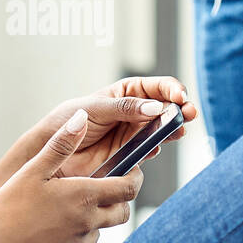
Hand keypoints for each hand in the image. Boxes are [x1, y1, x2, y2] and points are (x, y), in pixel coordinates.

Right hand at [0, 112, 145, 242]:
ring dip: (92, 219)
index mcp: (84, 196)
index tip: (130, 171)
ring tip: (65, 209)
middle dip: (119, 200)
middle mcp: (88, 223)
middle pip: (121, 212)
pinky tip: (48, 231)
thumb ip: (60, 144)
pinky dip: (72, 238)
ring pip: (98, 230)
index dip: (135, 178)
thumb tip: (81, 117)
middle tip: (102, 189)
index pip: (129, 188)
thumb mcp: (33, 170)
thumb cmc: (9, 209)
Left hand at [30, 75, 198, 178]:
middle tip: (189, 113)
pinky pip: (149, 150)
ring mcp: (134, 134)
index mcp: (126, 93)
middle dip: (180, 109)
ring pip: (161, 130)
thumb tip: (156, 107)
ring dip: (173, 129)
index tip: (180, 96)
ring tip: (178, 130)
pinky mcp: (130, 155)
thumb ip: (125, 108)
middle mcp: (134, 112)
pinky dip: (155, 148)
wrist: (52, 151)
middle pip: (166, 108)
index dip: (172, 89)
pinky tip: (154, 147)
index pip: (156, 87)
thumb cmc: (69, 121)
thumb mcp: (96, 108)